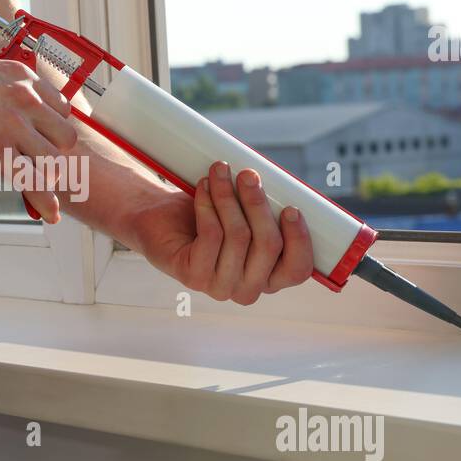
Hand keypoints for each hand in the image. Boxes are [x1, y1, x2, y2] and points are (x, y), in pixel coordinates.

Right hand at [0, 55, 78, 220]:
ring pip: (54, 162)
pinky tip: (50, 214)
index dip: (53, 130)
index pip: (62, 109)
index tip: (46, 144)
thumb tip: (8, 108)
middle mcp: (25, 98)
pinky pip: (34, 182)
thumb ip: (5, 90)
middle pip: (65, 137)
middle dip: (53, 154)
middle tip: (38, 167)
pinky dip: (45, 202)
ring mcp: (13, 124)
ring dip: (46, 177)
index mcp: (22, 77)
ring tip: (36, 186)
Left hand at [128, 162, 313, 304]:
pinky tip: (203, 187)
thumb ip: (267, 210)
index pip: (297, 270)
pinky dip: (207, 205)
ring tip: (219, 172)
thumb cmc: (210, 216)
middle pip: (268, 245)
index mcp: (270, 277)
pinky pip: (211, 235)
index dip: (299, 240)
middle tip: (248, 175)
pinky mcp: (194, 277)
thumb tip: (282, 188)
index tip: (291, 207)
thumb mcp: (246, 213)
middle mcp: (248, 288)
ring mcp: (220, 287)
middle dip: (258, 204)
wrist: (161, 221)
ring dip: (228, 197)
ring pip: (238, 236)